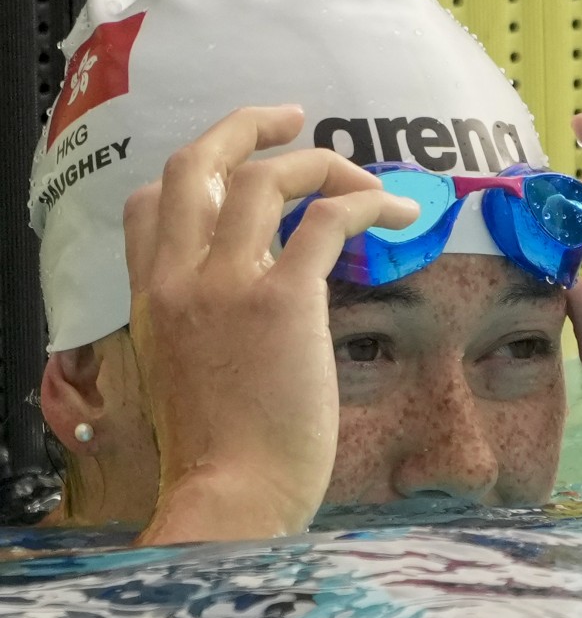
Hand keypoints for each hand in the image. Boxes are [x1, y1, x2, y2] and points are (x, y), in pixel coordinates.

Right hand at [124, 106, 418, 543]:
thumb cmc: (217, 448)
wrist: (231, 500)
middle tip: (291, 117)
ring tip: (366, 180)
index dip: (198, 173)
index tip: (238, 169)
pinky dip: (365, 202)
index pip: (149, 202)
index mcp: (152, 296)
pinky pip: (329, 219)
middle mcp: (180, 277)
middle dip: (245, 125)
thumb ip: (206, 317)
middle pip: (198, 162)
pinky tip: (396, 213)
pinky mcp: (284, 301)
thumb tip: (255, 282)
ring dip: (325, 164)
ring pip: (269, 177)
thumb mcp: (186, 371)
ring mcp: (227, 284)